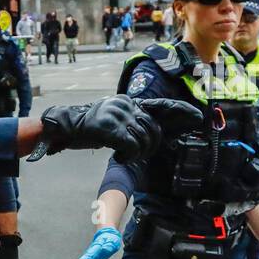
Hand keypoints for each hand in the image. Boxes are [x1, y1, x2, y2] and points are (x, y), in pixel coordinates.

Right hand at [39, 95, 201, 160]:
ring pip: (144, 139)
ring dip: (139, 153)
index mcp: (128, 102)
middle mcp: (125, 105)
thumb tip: (158, 132)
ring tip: (125, 156)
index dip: (179, 112)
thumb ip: (134, 123)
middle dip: (152, 145)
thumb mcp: (114, 121)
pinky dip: (128, 156)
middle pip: (154, 128)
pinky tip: (119, 157)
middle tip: (137, 154)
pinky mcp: (109, 128)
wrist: (62, 127)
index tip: (196, 117)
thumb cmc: (87, 129)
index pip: (159, 106)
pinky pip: (132, 146)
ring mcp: (117, 115)